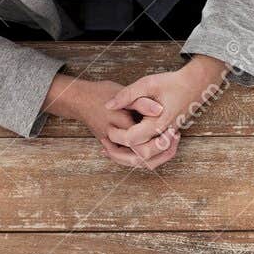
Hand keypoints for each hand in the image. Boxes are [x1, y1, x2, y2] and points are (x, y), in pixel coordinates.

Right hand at [44, 74, 175, 169]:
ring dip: (154, 156)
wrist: (78, 99)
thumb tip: (159, 109)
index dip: (163, 138)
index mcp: (119, 124)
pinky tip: (155, 147)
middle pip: (140, 157)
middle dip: (161, 152)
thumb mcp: (123, 92)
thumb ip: (141, 102)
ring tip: (168, 145)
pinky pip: (127, 157)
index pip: (144, 139)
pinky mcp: (110, 145)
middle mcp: (114, 138)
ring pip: (134, 161)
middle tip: (174, 140)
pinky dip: (142, 155)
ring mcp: (111, 144)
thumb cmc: (100, 93)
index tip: (175, 131)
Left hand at [104, 56, 229, 165]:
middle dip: (120, 153)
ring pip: (149, 162)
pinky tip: (126, 148)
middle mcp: (165, 135)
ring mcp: (168, 139)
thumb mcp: (147, 83)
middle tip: (106, 140)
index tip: (108, 127)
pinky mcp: (167, 139)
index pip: (133, 139)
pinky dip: (139, 157)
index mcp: (159, 122)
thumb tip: (108, 106)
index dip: (116, 135)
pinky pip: (154, 157)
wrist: (194, 85)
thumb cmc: (172, 83)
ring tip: (112, 150)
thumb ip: (128, 95)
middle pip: (141, 157)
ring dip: (129, 159)